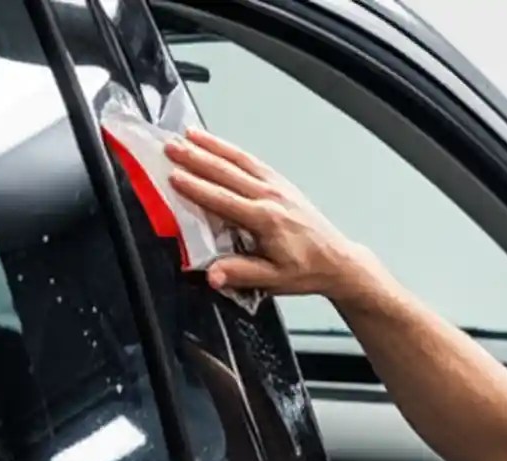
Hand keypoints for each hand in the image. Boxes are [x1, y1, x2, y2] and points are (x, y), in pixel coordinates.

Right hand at [164, 128, 377, 304]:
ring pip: (238, 160)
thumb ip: (241, 274)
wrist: (336, 260)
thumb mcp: (273, 280)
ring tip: (187, 135)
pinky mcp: (280, 183)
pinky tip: (215, 142)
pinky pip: (251, 161)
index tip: (174, 177)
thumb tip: (213, 274)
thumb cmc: (305, 269)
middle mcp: (270, 197)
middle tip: (170, 147)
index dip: (197, 188)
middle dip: (195, 158)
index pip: (224, 200)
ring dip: (211, 146)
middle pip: (226, 173)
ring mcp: (276, 186)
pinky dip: (231, 149)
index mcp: (266, 220)